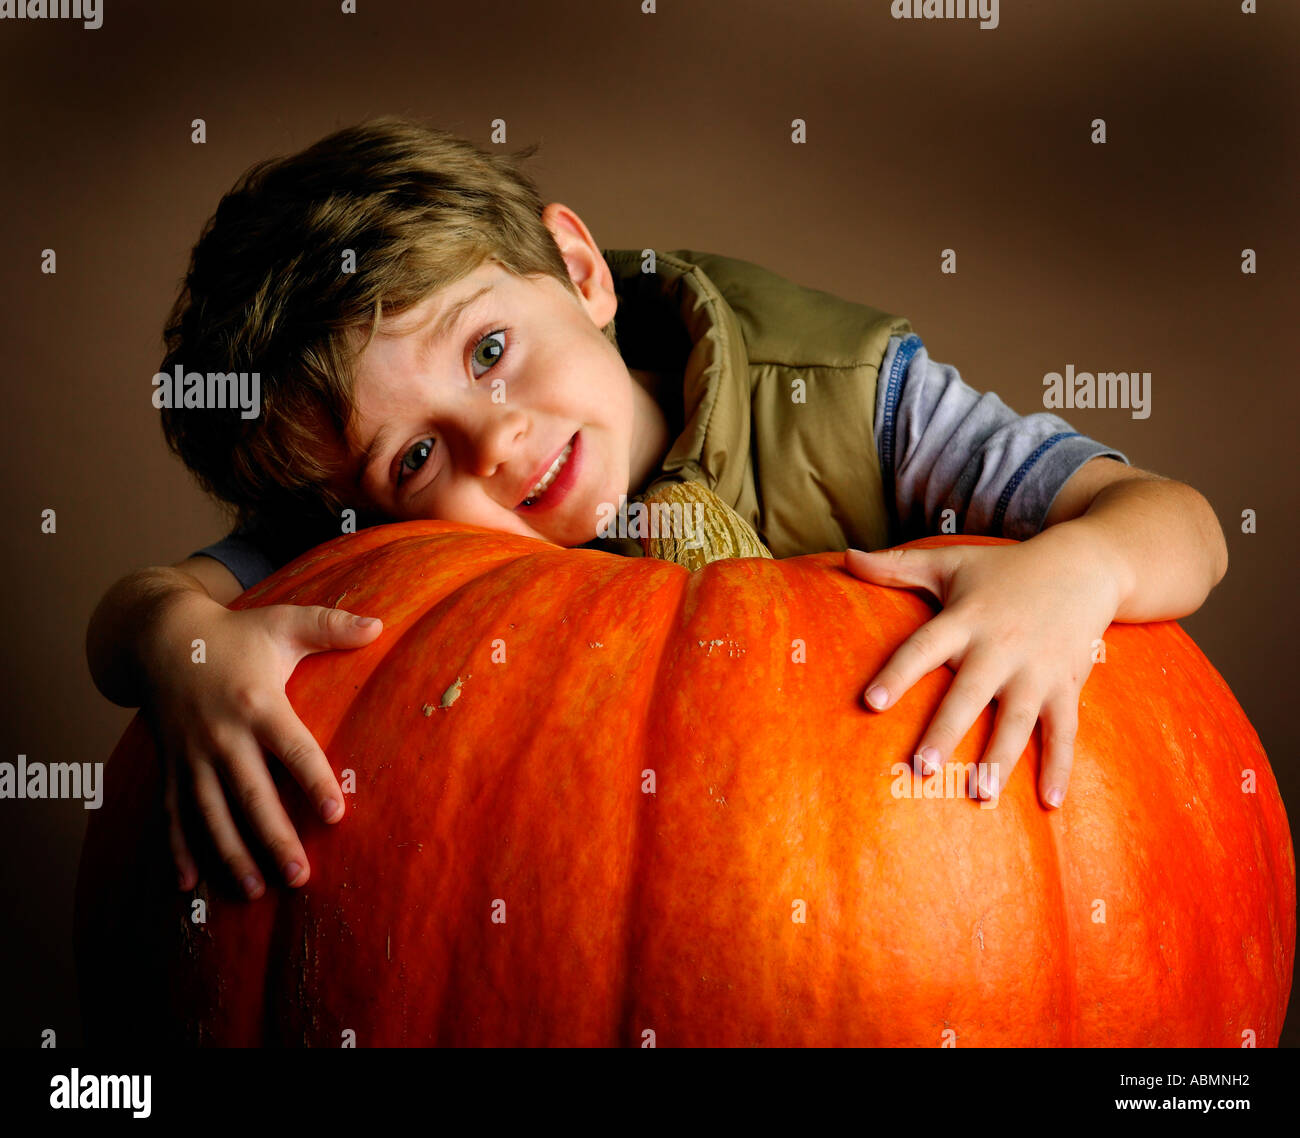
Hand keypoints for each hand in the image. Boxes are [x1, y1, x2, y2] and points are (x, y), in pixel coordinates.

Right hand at [140, 594, 382, 897]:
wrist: (160, 638)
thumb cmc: (235, 634)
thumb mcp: (283, 623)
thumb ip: (330, 626)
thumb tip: (378, 625)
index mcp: (258, 703)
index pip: (292, 749)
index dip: (314, 781)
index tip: (335, 815)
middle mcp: (222, 735)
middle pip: (251, 794)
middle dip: (274, 838)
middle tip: (299, 876)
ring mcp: (192, 756)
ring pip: (211, 814)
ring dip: (231, 855)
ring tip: (256, 890)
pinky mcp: (171, 768)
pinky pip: (172, 815)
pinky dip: (177, 851)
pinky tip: (190, 886)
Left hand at [844, 532, 1120, 806]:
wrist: (1083, 566)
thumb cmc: (1004, 568)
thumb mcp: (949, 562)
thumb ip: (896, 566)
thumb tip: (846, 556)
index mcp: (965, 620)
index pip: (924, 648)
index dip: (898, 673)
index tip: (871, 702)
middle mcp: (999, 647)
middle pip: (968, 694)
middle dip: (946, 730)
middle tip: (922, 767)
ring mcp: (1036, 670)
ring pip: (1016, 719)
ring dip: (1000, 758)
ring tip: (980, 793)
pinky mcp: (1066, 685)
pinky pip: (1064, 730)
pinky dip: (1060, 766)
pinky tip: (1050, 801)